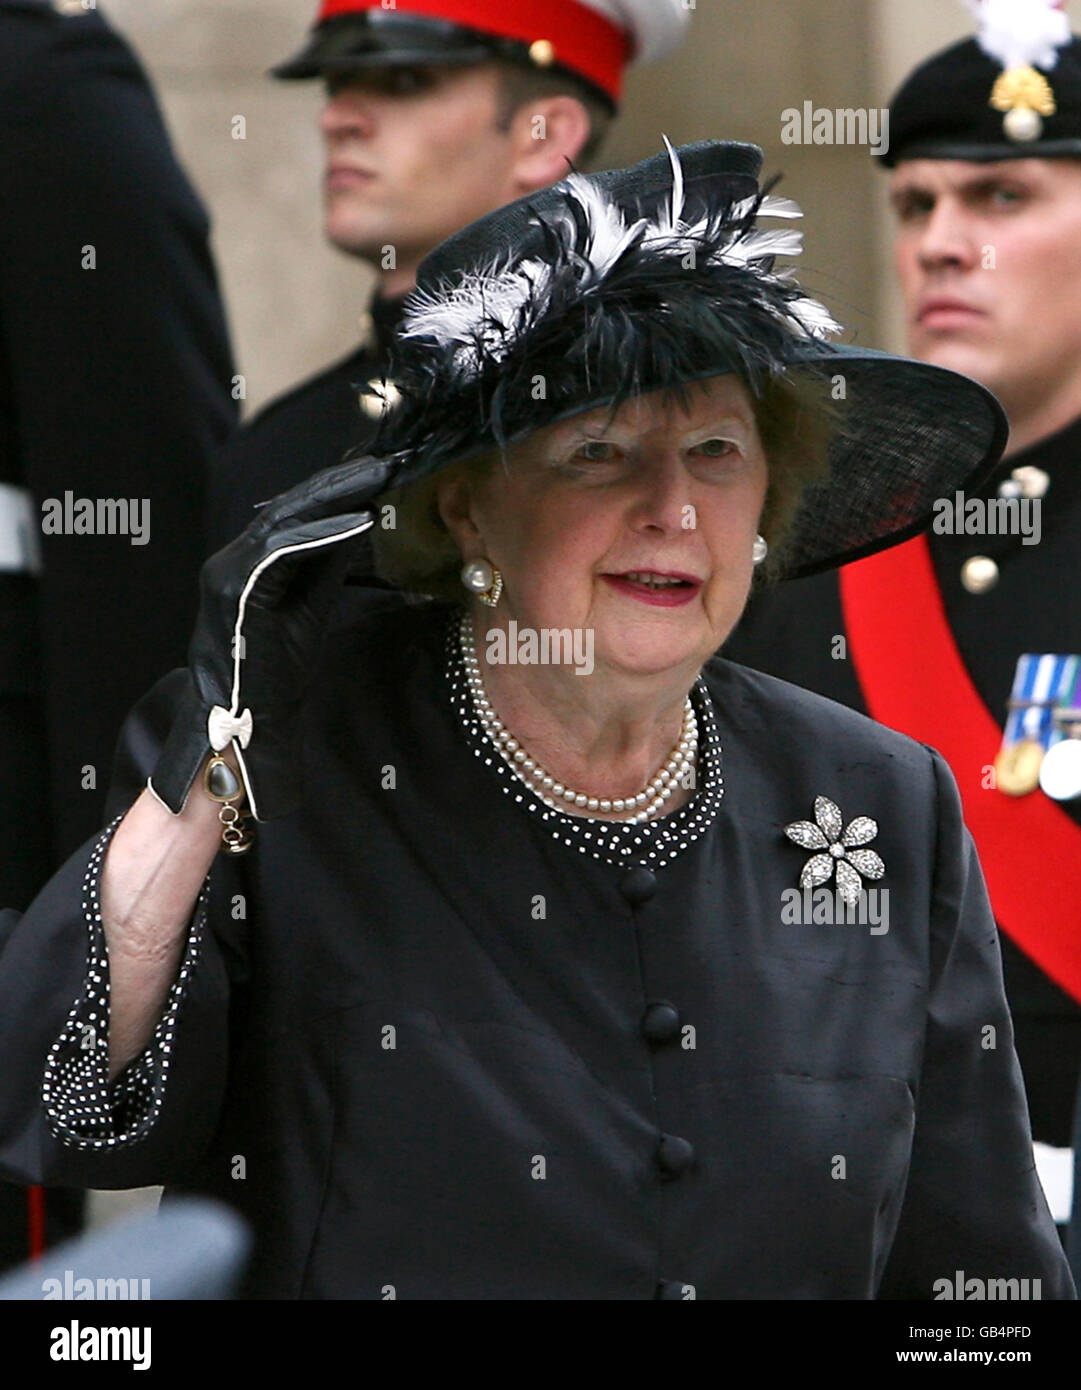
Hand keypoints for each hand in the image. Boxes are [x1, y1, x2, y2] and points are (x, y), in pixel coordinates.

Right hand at [150, 455, 393, 820]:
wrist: (250, 724)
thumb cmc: (278, 671)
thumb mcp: (312, 603)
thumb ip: (328, 562)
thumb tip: (361, 519)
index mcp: (246, 563)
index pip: (294, 514)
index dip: (336, 490)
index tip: (377, 469)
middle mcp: (229, 562)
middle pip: (289, 508)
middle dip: (338, 482)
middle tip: (383, 460)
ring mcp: (227, 575)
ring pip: (285, 522)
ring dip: (333, 498)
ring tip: (376, 479)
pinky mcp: (236, 593)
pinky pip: (281, 553)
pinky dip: (320, 535)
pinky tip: (356, 522)